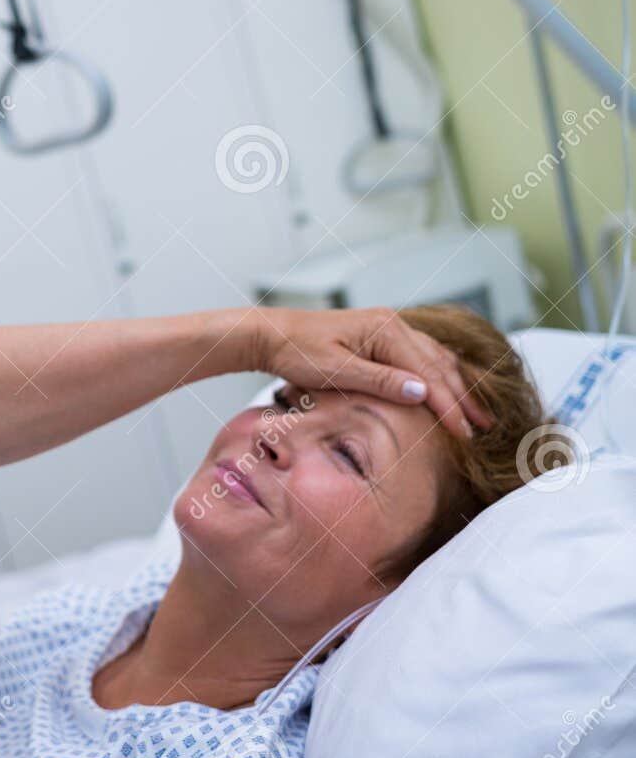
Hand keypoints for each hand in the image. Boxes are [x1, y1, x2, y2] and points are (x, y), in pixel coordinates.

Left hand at [242, 305, 491, 439]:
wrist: (272, 335)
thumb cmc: (297, 352)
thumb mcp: (336, 371)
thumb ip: (379, 382)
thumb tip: (423, 392)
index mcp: (385, 330)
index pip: (428, 373)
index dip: (449, 405)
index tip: (465, 432)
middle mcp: (393, 325)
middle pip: (439, 364)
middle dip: (463, 397)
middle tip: (483, 429)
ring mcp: (389, 329)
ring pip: (434, 360)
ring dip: (456, 387)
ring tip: (476, 414)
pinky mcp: (382, 338)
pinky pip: (421, 357)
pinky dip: (439, 376)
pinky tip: (449, 391)